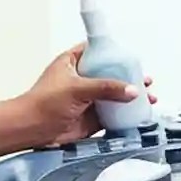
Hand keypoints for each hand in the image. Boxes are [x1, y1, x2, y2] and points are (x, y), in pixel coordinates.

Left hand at [19, 42, 157, 147]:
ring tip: (149, 98)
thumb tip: (130, 90)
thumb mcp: (76, 88)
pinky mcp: (91, 117)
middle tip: (145, 80)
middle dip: (129, 77)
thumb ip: (105, 88)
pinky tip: (138, 115)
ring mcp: (87, 99)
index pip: (97, 51)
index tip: (131, 57)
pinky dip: (126, 115)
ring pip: (114, 95)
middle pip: (111, 74)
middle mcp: (82, 79)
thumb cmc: (42, 104)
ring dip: (131, 97)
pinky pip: (113, 114)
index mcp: (73, 62)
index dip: (114, 53)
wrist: (31, 130)